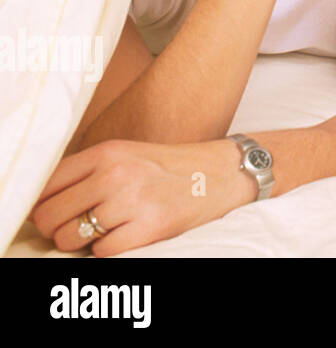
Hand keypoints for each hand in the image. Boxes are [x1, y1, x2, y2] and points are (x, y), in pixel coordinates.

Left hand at [29, 139, 251, 255]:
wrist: (223, 173)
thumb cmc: (171, 168)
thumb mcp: (128, 154)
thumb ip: (88, 172)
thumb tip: (44, 204)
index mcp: (107, 152)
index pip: (46, 186)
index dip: (43, 206)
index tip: (56, 213)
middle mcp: (115, 174)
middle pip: (51, 216)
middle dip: (58, 228)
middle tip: (77, 228)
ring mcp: (133, 200)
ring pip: (72, 238)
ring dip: (82, 242)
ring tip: (104, 232)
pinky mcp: (151, 226)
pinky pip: (102, 252)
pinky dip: (109, 250)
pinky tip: (126, 236)